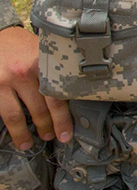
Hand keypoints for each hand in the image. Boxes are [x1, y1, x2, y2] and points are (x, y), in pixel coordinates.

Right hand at [0, 24, 70, 147]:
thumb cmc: (22, 45)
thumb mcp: (43, 52)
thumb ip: (54, 71)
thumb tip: (75, 95)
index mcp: (43, 66)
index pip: (58, 97)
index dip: (63, 119)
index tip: (67, 133)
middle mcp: (24, 73)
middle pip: (40, 109)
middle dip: (47, 128)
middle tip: (52, 137)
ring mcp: (4, 81)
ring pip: (16, 116)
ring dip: (23, 134)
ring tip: (28, 143)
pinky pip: (1, 113)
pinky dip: (8, 126)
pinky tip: (12, 134)